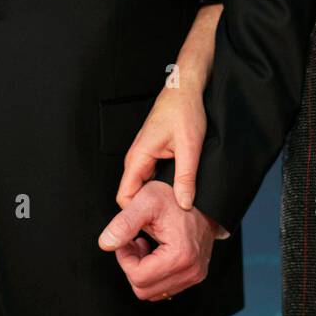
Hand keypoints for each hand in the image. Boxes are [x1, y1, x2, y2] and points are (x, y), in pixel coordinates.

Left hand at [98, 181, 218, 301]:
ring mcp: (195, 275)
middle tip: (133, 242)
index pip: (138, 277)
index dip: (125, 259)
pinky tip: (154, 253)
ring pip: (152, 292)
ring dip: (142, 271)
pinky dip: (153, 274)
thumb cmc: (175, 197)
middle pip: (143, 289)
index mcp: (181, 255)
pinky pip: (164, 288)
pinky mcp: (195, 276)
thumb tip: (105, 244)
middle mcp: (191, 271)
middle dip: (132, 266)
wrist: (200, 199)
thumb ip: (124, 223)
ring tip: (144, 246)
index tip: (126, 240)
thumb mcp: (146, 201)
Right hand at [116, 1, 221, 210]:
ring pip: (142, 188)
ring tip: (173, 212)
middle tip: (168, 224)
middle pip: (132, 196)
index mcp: (138, 157)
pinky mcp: (152, 156)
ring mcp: (143, 158)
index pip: (125, 197)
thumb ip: (186, 177)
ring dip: (154, 200)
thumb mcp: (190, 146)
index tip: (154, 226)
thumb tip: (183, 203)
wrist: (185, 89)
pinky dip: (160, 190)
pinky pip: (149, 179)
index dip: (136, 215)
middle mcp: (136, 159)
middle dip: (146, 211)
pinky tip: (176, 195)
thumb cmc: (184, 110)